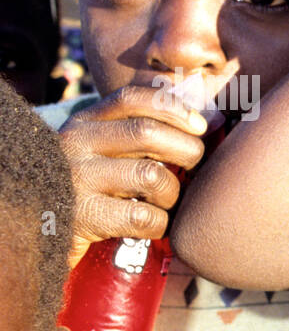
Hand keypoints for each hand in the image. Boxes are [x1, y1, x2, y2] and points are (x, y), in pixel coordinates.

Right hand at [59, 86, 208, 265]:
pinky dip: (161, 224)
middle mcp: (76, 143)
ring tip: (164, 203)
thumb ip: (141, 135)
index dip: (174, 107)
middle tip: (192, 169)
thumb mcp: (104, 152)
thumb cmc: (91, 191)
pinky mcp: (84, 216)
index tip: (201, 126)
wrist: (40, 232)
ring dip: (172, 193)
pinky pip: (145, 217)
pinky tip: (152, 225)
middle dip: (187, 151)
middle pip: (148, 132)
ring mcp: (77, 179)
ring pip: (151, 175)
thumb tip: (206, 121)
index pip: (132, 98)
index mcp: (85, 123)